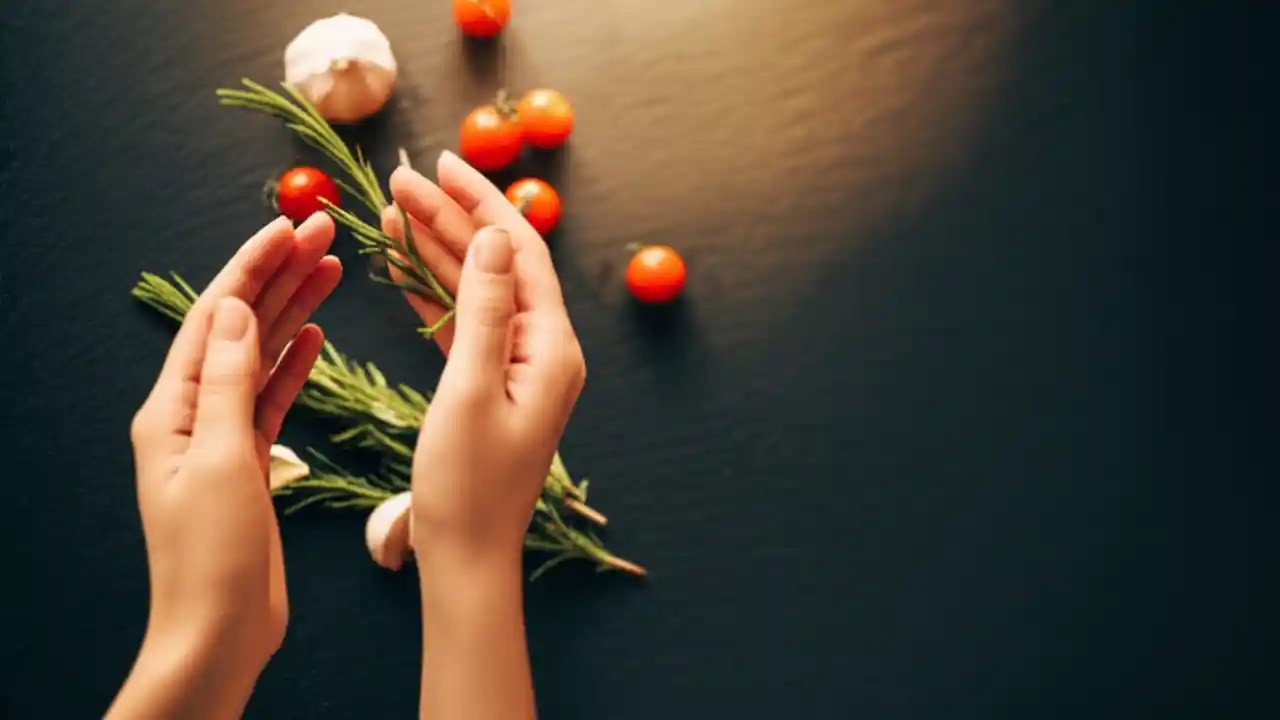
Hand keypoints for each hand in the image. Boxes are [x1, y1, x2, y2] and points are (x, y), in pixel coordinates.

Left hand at [110, 214, 340, 718]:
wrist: (218, 630)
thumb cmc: (212, 557)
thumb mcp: (220, 460)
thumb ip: (228, 381)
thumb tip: (232, 307)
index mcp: (173, 408)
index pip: (215, 316)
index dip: (252, 266)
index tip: (290, 226)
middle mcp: (192, 413)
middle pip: (240, 326)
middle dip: (280, 276)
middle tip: (324, 232)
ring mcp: (221, 435)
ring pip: (261, 355)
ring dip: (294, 311)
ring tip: (332, 269)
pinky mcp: (249, 460)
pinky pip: (271, 395)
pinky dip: (295, 362)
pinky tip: (316, 336)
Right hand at [381, 152, 584, 718]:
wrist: (466, 554)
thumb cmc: (468, 484)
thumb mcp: (472, 390)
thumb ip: (485, 310)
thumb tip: (497, 236)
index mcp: (550, 348)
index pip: (520, 252)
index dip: (482, 202)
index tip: (441, 162)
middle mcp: (540, 349)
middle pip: (496, 262)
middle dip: (449, 217)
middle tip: (399, 178)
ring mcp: (515, 365)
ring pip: (474, 288)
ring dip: (434, 248)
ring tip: (389, 208)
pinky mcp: (487, 382)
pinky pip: (461, 321)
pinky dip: (429, 290)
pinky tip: (398, 263)